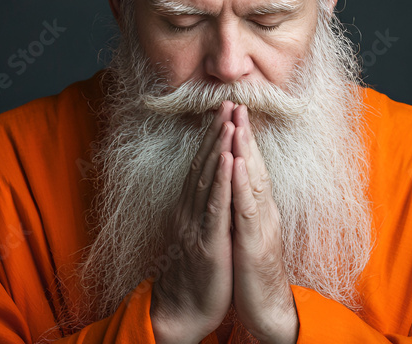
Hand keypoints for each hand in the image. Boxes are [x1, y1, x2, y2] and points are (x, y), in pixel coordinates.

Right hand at [150, 101, 236, 343]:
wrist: (182, 310)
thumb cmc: (197, 272)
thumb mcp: (201, 232)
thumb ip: (205, 208)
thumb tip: (212, 184)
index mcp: (192, 207)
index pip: (204, 165)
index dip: (213, 137)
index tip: (225, 110)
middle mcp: (190, 210)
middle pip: (204, 164)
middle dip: (217, 132)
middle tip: (228, 102)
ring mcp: (197, 225)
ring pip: (208, 180)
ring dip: (219, 149)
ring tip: (229, 121)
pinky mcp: (207, 242)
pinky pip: (215, 208)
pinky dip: (222, 182)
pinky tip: (230, 162)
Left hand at [229, 104, 298, 343]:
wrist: (267, 310)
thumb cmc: (252, 272)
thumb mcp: (245, 233)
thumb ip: (243, 207)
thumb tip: (234, 184)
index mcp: (257, 208)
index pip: (249, 166)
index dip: (240, 139)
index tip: (230, 111)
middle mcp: (262, 212)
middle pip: (254, 165)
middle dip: (243, 133)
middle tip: (235, 102)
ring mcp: (261, 226)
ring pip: (253, 181)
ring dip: (245, 150)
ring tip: (236, 123)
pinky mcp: (255, 243)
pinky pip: (248, 209)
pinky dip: (242, 183)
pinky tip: (237, 163)